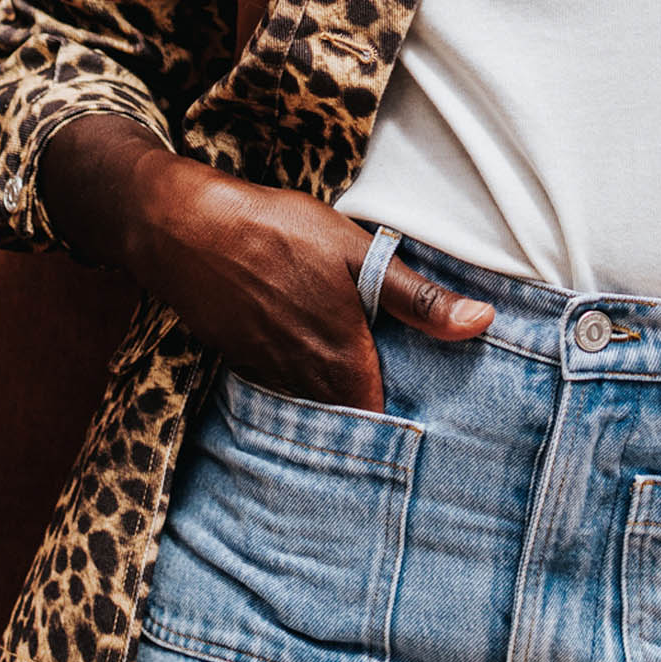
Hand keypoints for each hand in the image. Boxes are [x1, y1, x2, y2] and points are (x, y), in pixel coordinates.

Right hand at [38, 117, 490, 408]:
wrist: (180, 229)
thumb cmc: (274, 234)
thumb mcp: (357, 255)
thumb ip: (417, 298)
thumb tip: (480, 323)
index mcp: (341, 364)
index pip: (386, 425)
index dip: (416, 431)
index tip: (446, 431)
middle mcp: (304, 383)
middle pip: (353, 421)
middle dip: (384, 424)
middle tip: (423, 416)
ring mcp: (270, 375)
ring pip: (320, 406)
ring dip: (346, 405)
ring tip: (384, 393)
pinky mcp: (245, 360)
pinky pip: (290, 389)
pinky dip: (313, 385)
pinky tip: (328, 362)